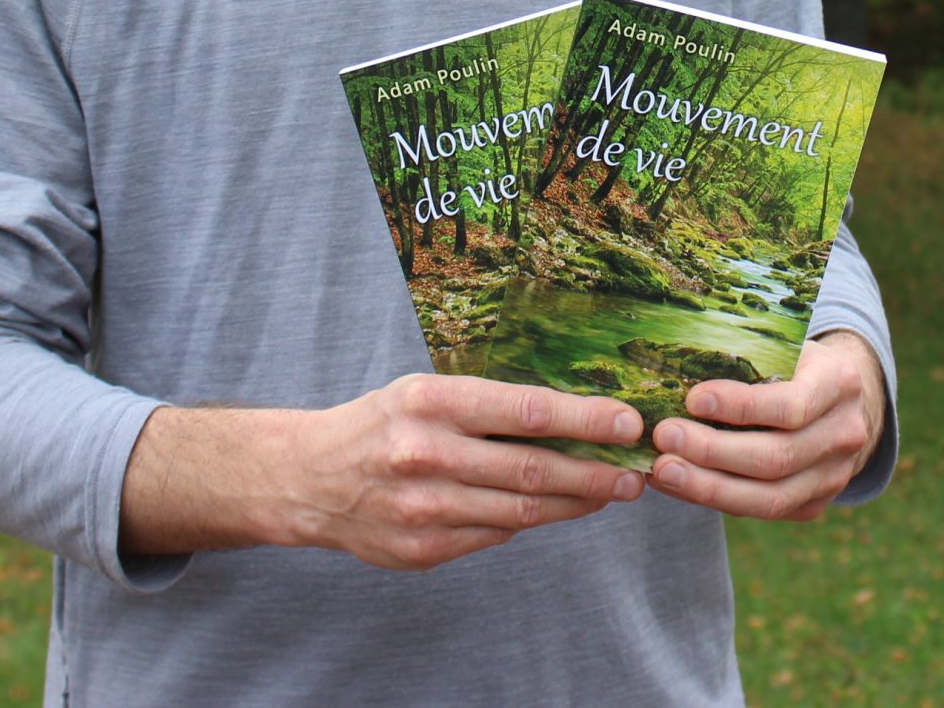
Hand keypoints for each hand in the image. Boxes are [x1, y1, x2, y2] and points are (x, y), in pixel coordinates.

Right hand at [120, 375, 645, 570]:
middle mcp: (426, 455)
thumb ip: (488, 407)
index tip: (627, 423)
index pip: (523, 411)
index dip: (584, 419)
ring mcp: (424, 509)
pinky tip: (555, 510)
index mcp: (430, 403)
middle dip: (594, 472)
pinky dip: (528, 523)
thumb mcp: (425, 392)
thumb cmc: (381, 424)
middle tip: (636, 472)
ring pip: (520, 512)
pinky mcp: (422, 551)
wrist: (307, 478)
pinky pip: (493, 537)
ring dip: (574, 504)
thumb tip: (571, 418)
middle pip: (531, 469)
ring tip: (611, 492)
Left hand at [646, 330, 886, 521]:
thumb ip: (746, 359)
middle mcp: (845, 434)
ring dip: (708, 486)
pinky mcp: (813, 504)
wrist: (838, 402)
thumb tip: (675, 371)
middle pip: (776, 457)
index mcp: (839, 383)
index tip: (693, 399)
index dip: (740, 407)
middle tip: (664, 436)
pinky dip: (714, 499)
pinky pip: (761, 511)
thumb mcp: (784, 347)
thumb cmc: (795, 365)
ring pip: (768, 497)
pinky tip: (679, 483)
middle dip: (713, 451)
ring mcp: (835, 476)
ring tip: (663, 470)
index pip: (791, 405)